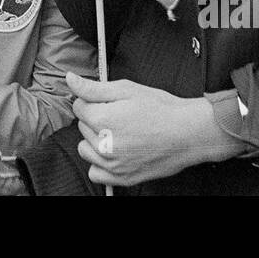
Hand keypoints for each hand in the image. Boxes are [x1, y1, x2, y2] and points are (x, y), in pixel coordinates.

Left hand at [69, 73, 243, 186]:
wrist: (188, 133)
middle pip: (82, 126)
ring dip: (95, 140)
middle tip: (119, 115)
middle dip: (96, 118)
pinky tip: (115, 152)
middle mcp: (103, 144)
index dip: (93, 100)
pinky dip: (101, 164)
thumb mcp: (126, 89)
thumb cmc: (161, 109)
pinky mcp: (122, 178)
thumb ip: (93, 88)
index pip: (79, 106)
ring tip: (117, 133)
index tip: (108, 101)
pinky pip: (95, 173)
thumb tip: (70, 80)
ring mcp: (112, 164)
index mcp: (102, 119)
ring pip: (85, 149)